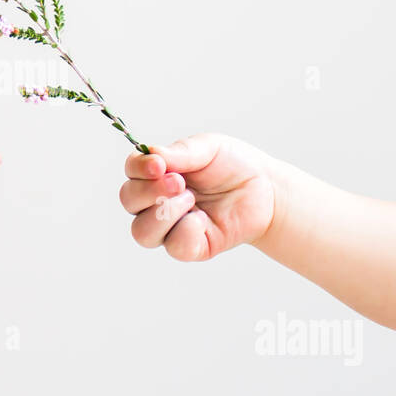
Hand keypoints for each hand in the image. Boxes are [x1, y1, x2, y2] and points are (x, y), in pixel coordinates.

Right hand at [119, 133, 274, 260]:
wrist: (265, 188)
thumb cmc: (233, 165)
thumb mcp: (207, 148)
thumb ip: (179, 152)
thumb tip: (149, 153)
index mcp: (157, 175)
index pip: (131, 173)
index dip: (138, 170)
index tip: (158, 165)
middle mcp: (157, 202)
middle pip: (129, 202)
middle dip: (150, 192)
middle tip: (179, 182)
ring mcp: (171, 227)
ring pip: (142, 232)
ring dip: (163, 214)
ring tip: (191, 200)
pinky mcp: (191, 247)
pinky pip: (174, 247)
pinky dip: (185, 232)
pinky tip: (203, 220)